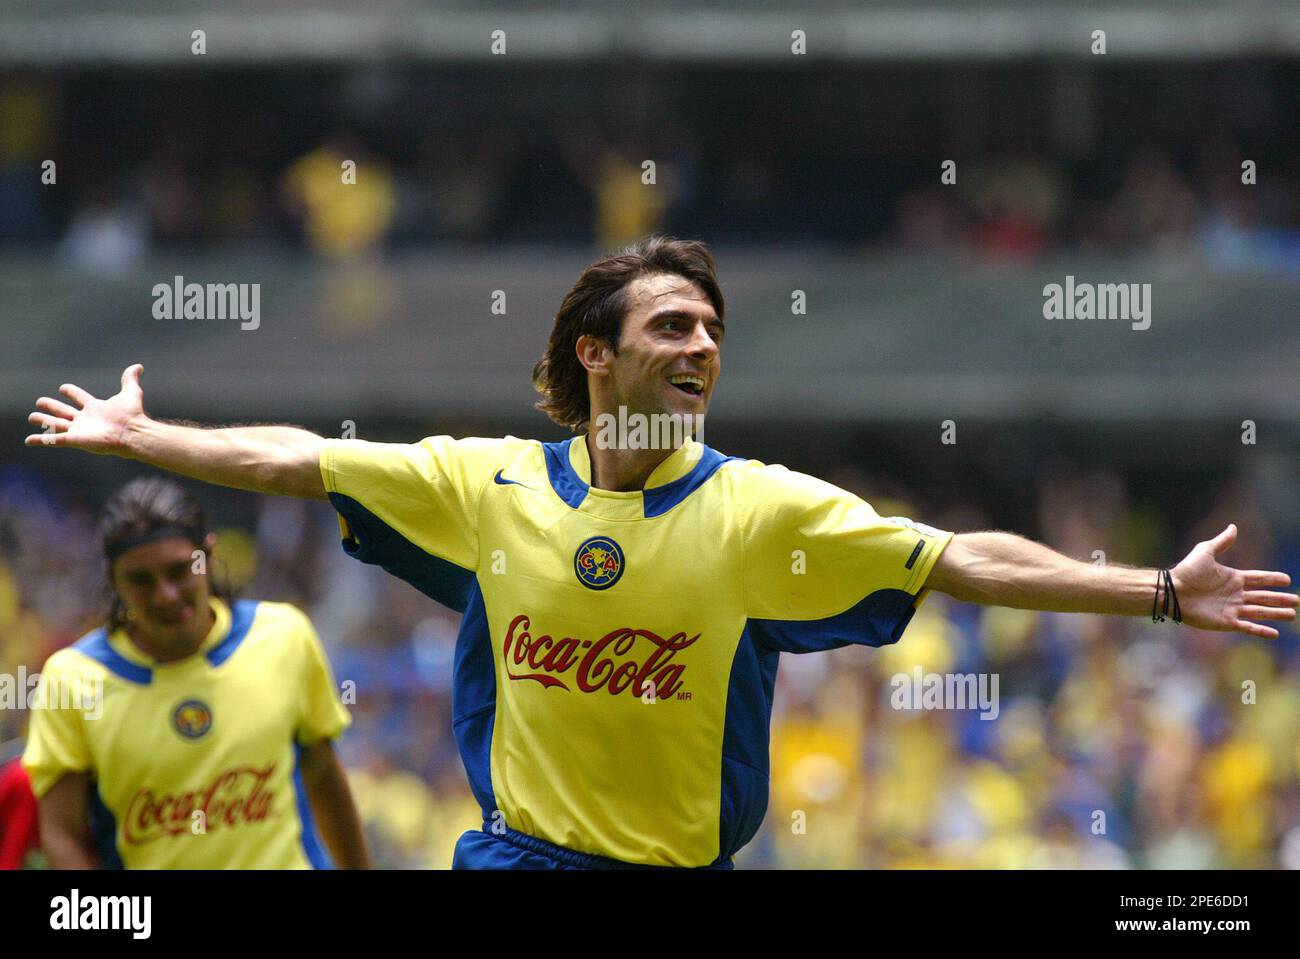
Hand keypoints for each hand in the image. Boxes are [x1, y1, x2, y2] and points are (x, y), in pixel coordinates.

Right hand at [25, 363, 146, 456]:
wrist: (132, 432)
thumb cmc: (132, 415)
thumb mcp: (131, 392)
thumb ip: (130, 379)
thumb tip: (138, 366)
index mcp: (95, 407)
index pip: (80, 397)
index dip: (72, 392)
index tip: (63, 387)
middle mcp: (85, 419)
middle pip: (63, 411)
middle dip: (52, 406)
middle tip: (40, 401)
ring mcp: (79, 430)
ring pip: (55, 424)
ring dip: (43, 421)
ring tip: (32, 417)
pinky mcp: (74, 440)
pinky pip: (53, 440)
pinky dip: (40, 440)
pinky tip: (29, 440)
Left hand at [1171, 524, 1297, 638]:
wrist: (1172, 591)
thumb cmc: (1186, 571)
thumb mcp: (1205, 552)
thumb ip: (1221, 542)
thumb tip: (1233, 527)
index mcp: (1233, 578)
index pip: (1259, 579)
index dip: (1273, 579)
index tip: (1287, 580)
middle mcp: (1234, 594)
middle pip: (1263, 597)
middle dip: (1280, 599)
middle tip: (1297, 600)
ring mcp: (1231, 609)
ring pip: (1259, 612)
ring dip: (1275, 614)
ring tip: (1291, 614)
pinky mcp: (1225, 622)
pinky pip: (1247, 627)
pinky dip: (1261, 631)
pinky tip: (1274, 633)